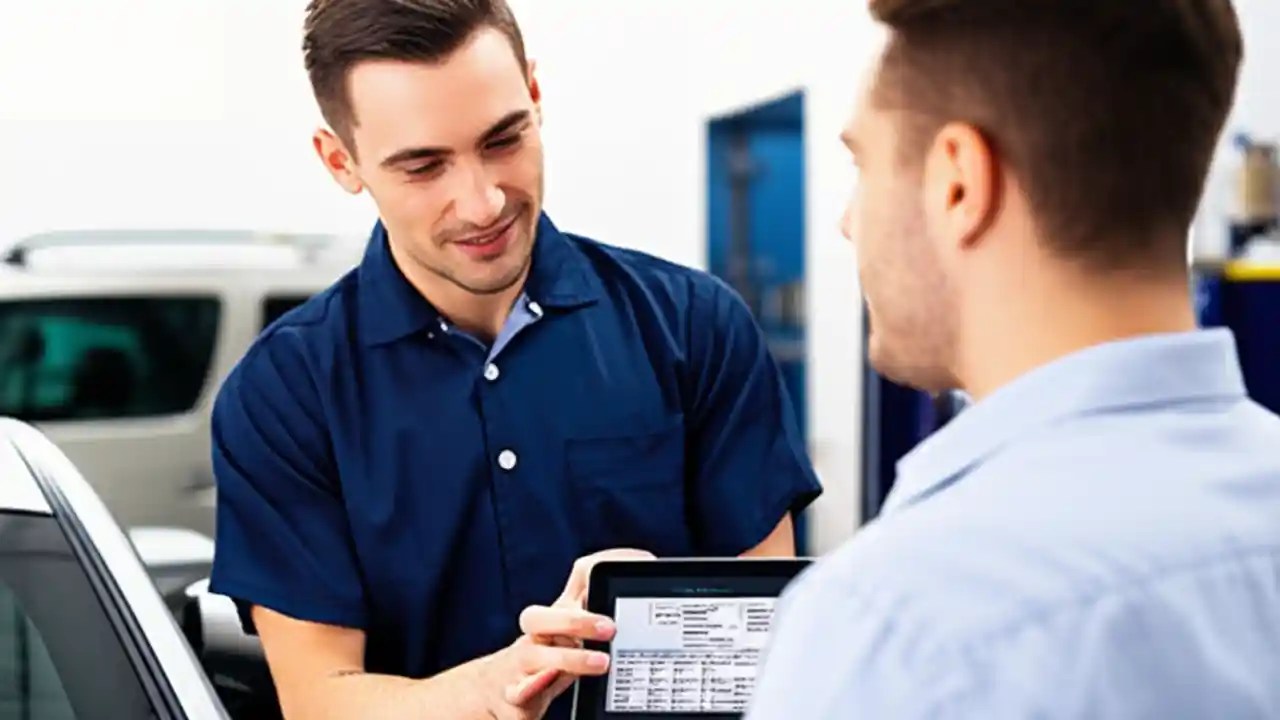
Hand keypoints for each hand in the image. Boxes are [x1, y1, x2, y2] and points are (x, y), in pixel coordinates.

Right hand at [485, 549, 656, 717]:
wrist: (502, 688)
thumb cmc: (554, 655)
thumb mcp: (580, 632)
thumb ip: (605, 615)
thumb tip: (649, 599)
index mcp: (562, 611)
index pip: (581, 575)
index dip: (607, 563)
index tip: (642, 560)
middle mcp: (541, 632)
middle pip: (546, 615)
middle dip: (578, 619)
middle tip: (611, 628)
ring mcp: (526, 661)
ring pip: (534, 653)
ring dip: (568, 657)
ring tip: (601, 662)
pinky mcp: (515, 691)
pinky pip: (519, 688)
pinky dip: (530, 686)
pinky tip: (544, 682)